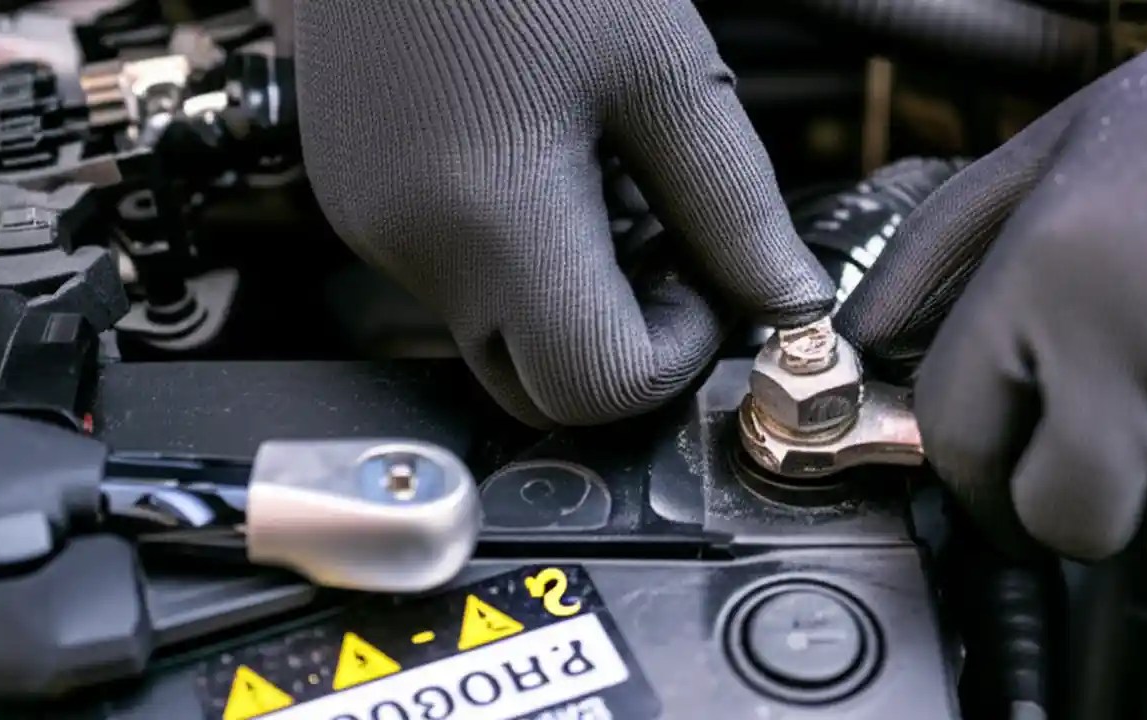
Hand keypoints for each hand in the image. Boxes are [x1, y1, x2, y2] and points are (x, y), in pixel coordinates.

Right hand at [295, 0, 833, 426]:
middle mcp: (415, 247)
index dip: (674, 354)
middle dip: (621, 342)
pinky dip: (517, 253)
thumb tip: (787, 298)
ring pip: (499, 333)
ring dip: (572, 294)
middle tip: (664, 244)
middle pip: (539, 385)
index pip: (597, 386)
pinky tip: (541, 161)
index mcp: (492, 216)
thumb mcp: (664, 66)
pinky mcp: (359, 204)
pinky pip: (455, 277)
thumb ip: (733, 205)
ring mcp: (375, 229)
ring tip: (602, 177)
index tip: (705, 281)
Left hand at [839, 0, 1146, 572]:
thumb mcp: (1047, 155)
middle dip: (1065, 500)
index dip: (967, 474)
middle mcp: (1139, 345)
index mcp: (1051, 272)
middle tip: (1091, 442)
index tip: (991, 475)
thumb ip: (933, 251)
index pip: (960, 438)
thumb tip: (864, 342)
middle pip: (1063, 518)